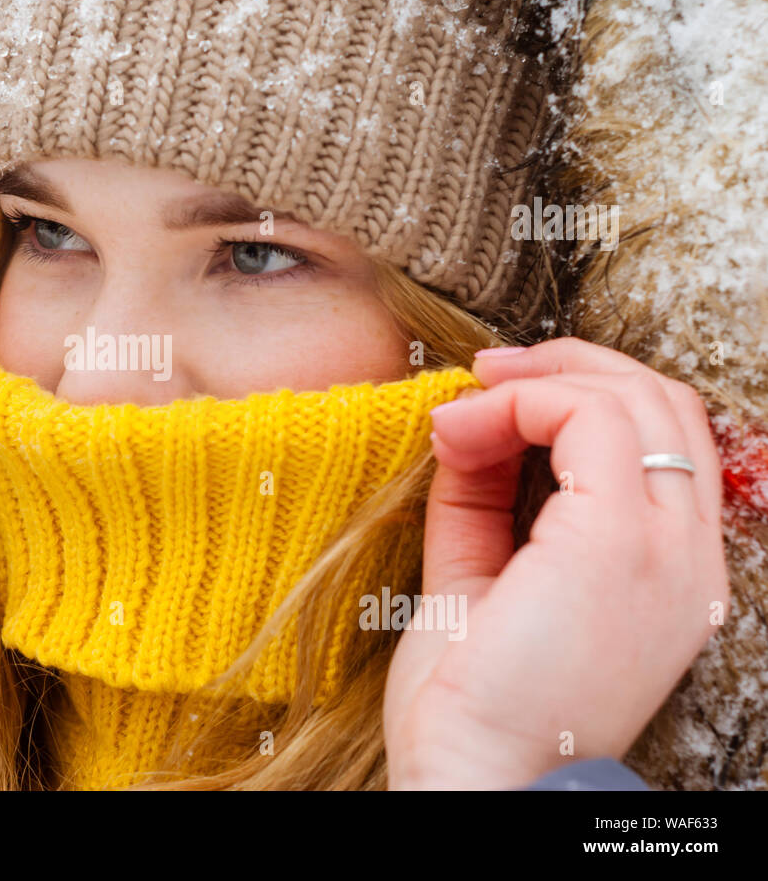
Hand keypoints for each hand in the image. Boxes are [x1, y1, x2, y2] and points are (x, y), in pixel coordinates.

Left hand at [383, 337, 728, 788]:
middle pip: (661, 404)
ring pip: (635, 399)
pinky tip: (462, 428)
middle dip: (568, 367)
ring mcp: (664, 549)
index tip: (492, 397)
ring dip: (540, 379)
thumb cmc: (472, 702)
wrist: (475, 781)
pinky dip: (522, 402)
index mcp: (668, 573)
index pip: (661, 442)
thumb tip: (467, 426)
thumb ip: (483, 501)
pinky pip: (590, 420)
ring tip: (463, 403)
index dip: (581, 395)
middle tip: (485, 372)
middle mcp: (687, 558)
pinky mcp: (619, 544)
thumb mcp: (482, 578)